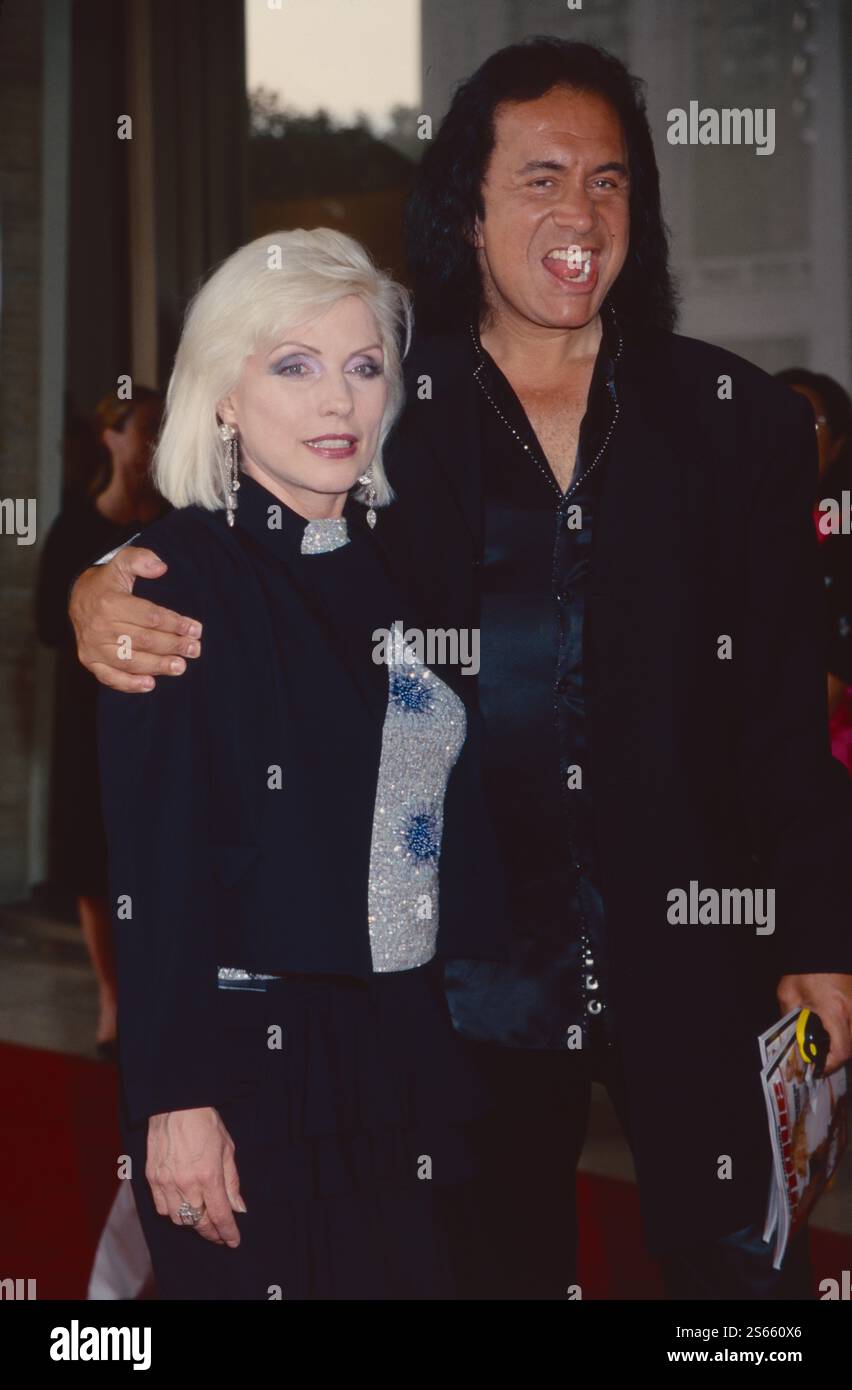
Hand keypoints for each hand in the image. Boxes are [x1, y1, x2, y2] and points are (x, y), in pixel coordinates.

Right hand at [69, 547, 202, 691]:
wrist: (77, 597)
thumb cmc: (107, 582)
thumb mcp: (121, 562)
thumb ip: (141, 559)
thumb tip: (161, 567)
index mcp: (110, 602)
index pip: (150, 617)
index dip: (175, 624)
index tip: (195, 629)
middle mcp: (100, 627)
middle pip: (144, 640)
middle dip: (173, 645)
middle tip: (195, 649)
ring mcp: (93, 647)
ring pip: (130, 660)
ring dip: (158, 666)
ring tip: (180, 666)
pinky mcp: (89, 661)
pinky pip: (109, 677)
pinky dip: (129, 684)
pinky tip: (150, 683)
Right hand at [146, 1106, 246, 1245]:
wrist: (175, 1104)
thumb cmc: (205, 1122)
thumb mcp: (227, 1148)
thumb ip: (232, 1181)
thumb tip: (238, 1208)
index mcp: (209, 1175)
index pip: (219, 1215)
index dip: (228, 1232)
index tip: (233, 1241)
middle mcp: (186, 1183)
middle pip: (198, 1222)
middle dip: (211, 1232)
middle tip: (219, 1234)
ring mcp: (166, 1182)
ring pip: (178, 1219)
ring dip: (192, 1222)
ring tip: (202, 1217)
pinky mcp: (151, 1178)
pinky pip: (161, 1208)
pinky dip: (172, 1211)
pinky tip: (181, 1205)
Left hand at [777, 973, 851, 1074]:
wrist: (821, 945)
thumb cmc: (805, 968)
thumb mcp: (789, 993)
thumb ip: (789, 1018)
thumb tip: (790, 1039)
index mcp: (835, 1011)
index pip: (841, 1051)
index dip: (830, 1065)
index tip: (817, 1068)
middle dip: (837, 1056)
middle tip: (820, 1058)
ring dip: (844, 1043)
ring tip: (827, 1044)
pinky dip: (848, 1029)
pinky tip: (836, 1028)